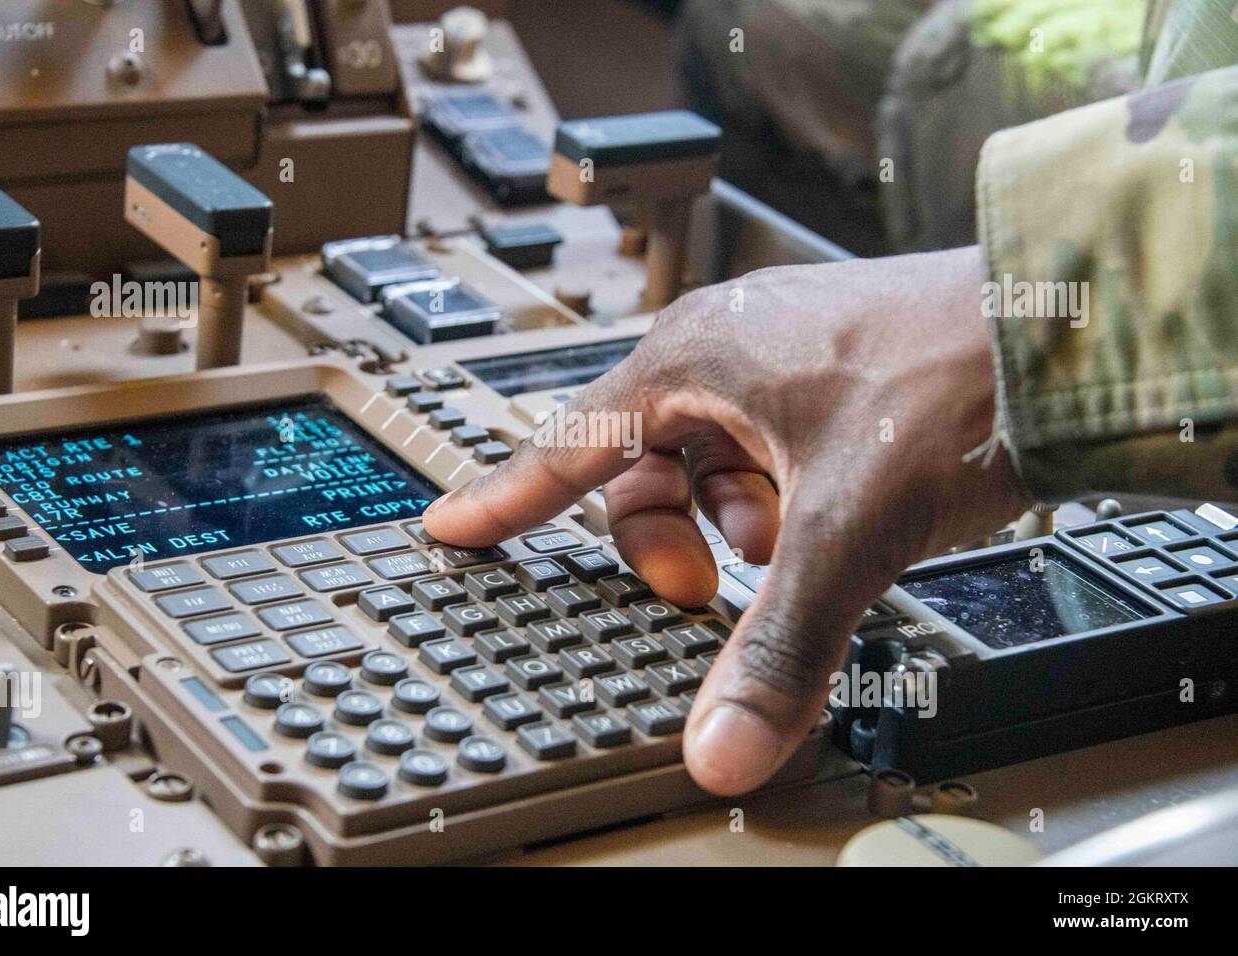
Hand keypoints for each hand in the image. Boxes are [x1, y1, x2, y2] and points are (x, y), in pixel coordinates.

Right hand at [423, 246, 1029, 794]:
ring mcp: (778, 362)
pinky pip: (767, 458)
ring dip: (740, 528)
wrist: (1065, 325)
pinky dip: (784, 505)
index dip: (504, 499)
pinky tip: (831, 519)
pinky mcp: (826, 382)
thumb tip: (722, 743)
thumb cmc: (951, 377)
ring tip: (796, 544)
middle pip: (642, 475)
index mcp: (692, 359)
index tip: (451, 529)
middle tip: (707, 592)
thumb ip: (778, 644)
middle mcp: (725, 351)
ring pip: (711, 471)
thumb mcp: (845, 529)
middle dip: (671, 546)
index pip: (567, 445)